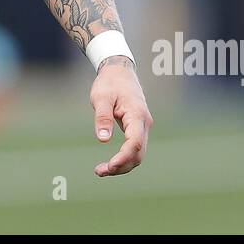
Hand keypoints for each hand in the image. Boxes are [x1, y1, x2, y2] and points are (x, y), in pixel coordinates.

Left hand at [90, 55, 152, 176]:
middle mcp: (144, 123)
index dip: (124, 157)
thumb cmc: (109, 83)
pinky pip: (134, 149)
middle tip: (99, 172)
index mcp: (137, 115)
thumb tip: (103, 140)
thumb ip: (102, 117)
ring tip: (100, 171)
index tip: (110, 166)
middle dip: (121, 166)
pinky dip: (124, 159)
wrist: (120, 72)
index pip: (135, 142)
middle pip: (138, 153)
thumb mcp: (101, 98)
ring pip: (137, 154)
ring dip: (122, 165)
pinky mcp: (137, 129)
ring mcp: (142, 127)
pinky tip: (110, 164)